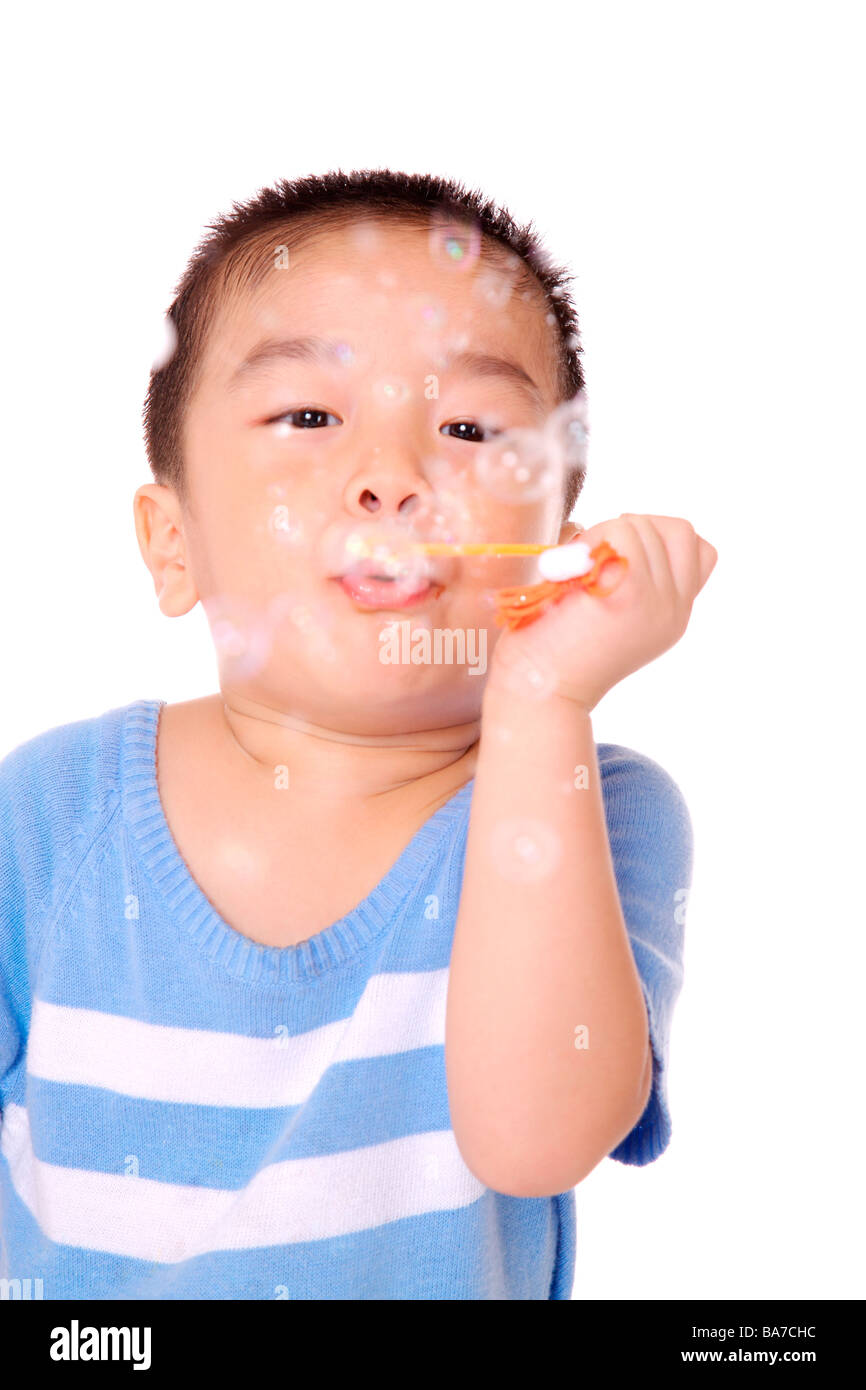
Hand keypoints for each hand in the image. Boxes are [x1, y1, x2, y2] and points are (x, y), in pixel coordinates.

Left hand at [486, 514, 717, 711]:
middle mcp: (674, 611)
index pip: (701, 552)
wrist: (540, 692)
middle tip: (594, 555)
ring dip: (604, 533)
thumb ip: (633, 580)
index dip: (661, 538)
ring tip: (576, 568)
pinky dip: (593, 539)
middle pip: (678, 530)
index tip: (621, 554)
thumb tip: (621, 529)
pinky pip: (621, 533)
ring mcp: (657, 602)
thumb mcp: (611, 615)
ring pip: (644, 526)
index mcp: (672, 616)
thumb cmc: (556, 648)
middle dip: (634, 528)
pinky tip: (571, 569)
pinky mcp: (630, 593)